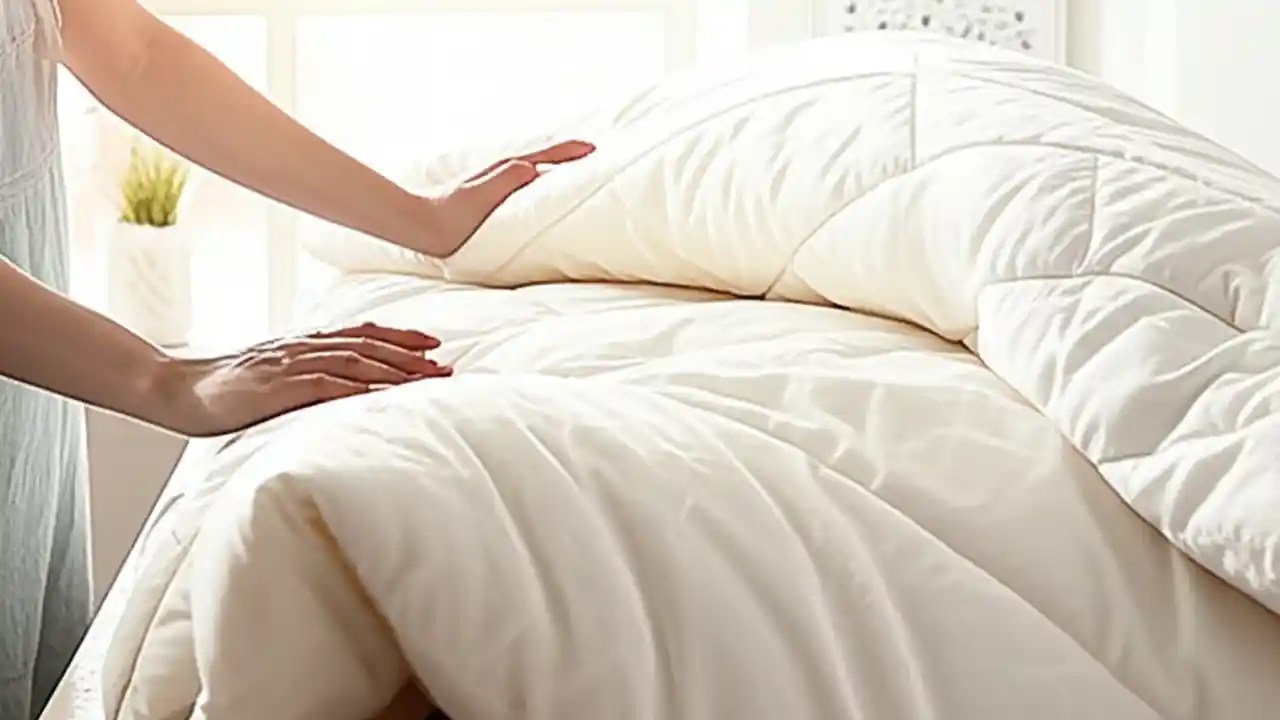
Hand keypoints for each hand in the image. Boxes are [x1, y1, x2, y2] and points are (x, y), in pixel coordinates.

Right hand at [151, 322, 450, 436]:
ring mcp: (288, 366)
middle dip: (410, 354)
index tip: (433, 343)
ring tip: (428, 380)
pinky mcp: (276, 387)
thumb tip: (341, 386)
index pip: (360, 334)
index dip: (399, 336)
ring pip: (354, 360)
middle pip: (367, 345)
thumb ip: (305, 376)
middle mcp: (300, 347)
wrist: (174, 390)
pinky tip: (383, 395)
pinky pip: (324, 385)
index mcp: (301, 344)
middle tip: (446, 366)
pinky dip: (358, 387)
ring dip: (396, 370)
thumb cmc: (222, 390)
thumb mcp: (271, 376)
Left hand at [414, 140, 596, 258]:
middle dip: (569, 156)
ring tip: (576, 173)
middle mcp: (504, 172)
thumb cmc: (450, 214)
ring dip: (557, 169)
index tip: (594, 149)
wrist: (423, 225)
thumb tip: (533, 167)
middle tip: (594, 155)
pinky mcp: (493, 199)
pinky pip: (528, 187)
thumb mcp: (481, 195)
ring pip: (536, 171)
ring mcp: (498, 184)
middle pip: (545, 158)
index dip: (571, 152)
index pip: (547, 156)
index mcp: (507, 170)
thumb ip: (506, 179)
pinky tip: (544, 195)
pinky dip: (543, 185)